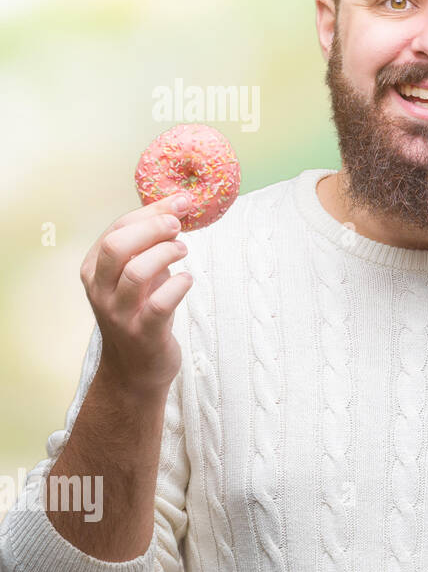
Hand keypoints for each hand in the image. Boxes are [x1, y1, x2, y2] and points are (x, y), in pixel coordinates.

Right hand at [80, 191, 195, 394]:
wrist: (136, 369)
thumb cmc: (141, 313)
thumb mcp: (138, 276)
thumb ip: (149, 246)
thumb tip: (177, 208)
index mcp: (95, 270)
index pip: (116, 230)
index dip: (150, 212)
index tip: (181, 202)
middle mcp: (101, 290)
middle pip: (117, 247)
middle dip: (152, 228)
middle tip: (178, 225)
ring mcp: (120, 314)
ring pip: (136, 273)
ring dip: (166, 254)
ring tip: (183, 250)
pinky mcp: (144, 333)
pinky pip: (160, 304)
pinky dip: (179, 285)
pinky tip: (187, 279)